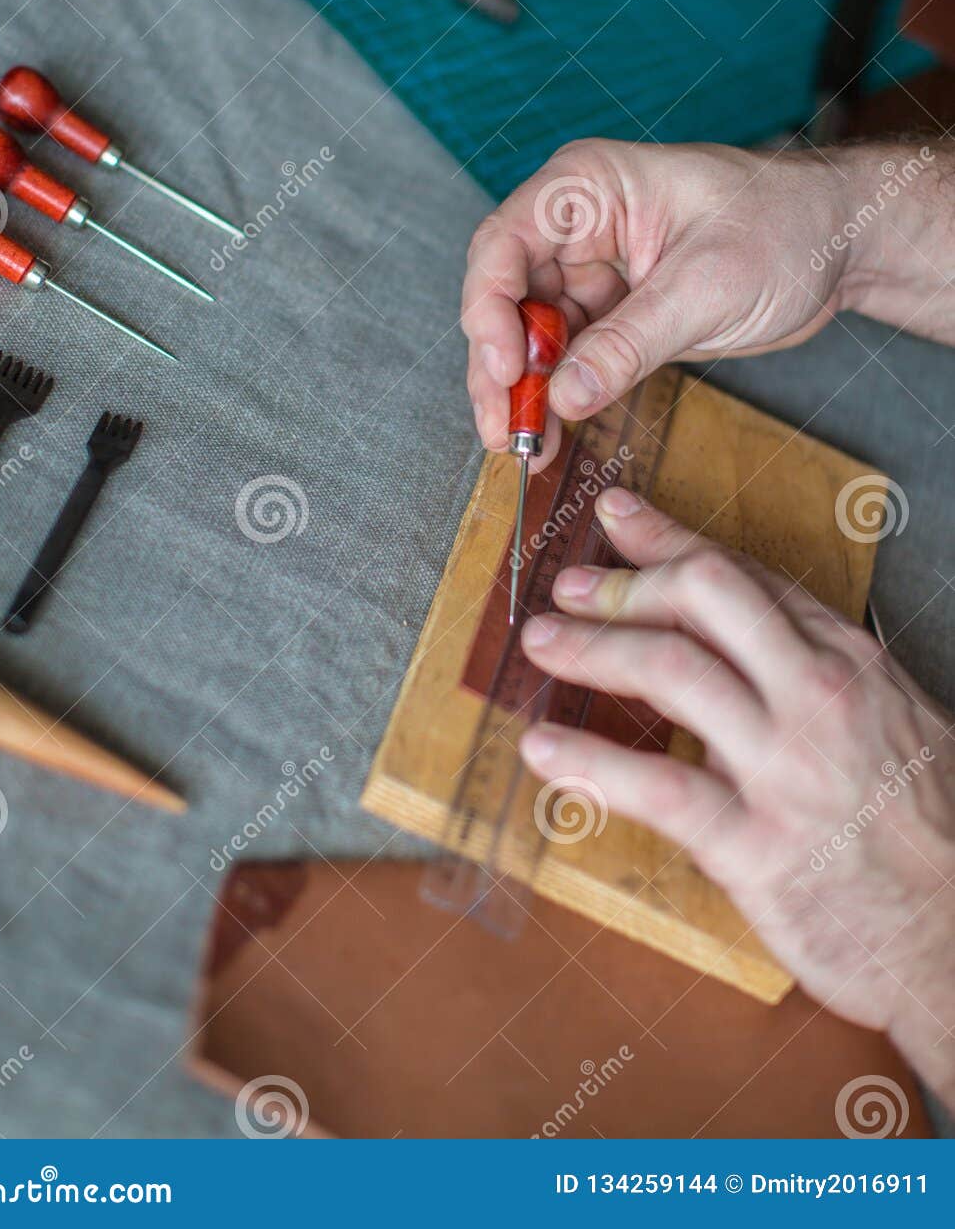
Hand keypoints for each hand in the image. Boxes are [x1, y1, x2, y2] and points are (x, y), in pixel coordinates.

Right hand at [463, 138, 857, 468]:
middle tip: (503, 429)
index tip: (504, 369)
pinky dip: (558, 398)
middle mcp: (576, 228)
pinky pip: (569, 361)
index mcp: (586, 188)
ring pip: (529, 338)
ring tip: (523, 447)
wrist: (840, 242)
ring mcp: (592, 274)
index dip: (489, 309)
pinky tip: (550, 436)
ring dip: (523, 393)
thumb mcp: (706, 285)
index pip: (503, 245)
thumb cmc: (785, 224)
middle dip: (498, 368)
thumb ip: (631, 341)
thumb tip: (564, 394)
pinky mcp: (614, 316)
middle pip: (505, 299)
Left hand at [519, 488, 954, 1106]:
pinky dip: (588, 761)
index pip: (744, 576)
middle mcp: (818, 698)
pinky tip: (541, 750)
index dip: (669, 539)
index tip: (619, 515)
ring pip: (669, 670)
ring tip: (542, 643)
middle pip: (703, 597)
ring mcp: (786, 768)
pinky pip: (656, 788)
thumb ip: (814, 675)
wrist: (953, 940)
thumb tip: (737, 635)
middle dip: (624, 582)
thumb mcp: (894, 723)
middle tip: (568, 586)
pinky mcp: (755, 845)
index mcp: (849, 661)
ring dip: (591, 648)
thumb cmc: (922, 834)